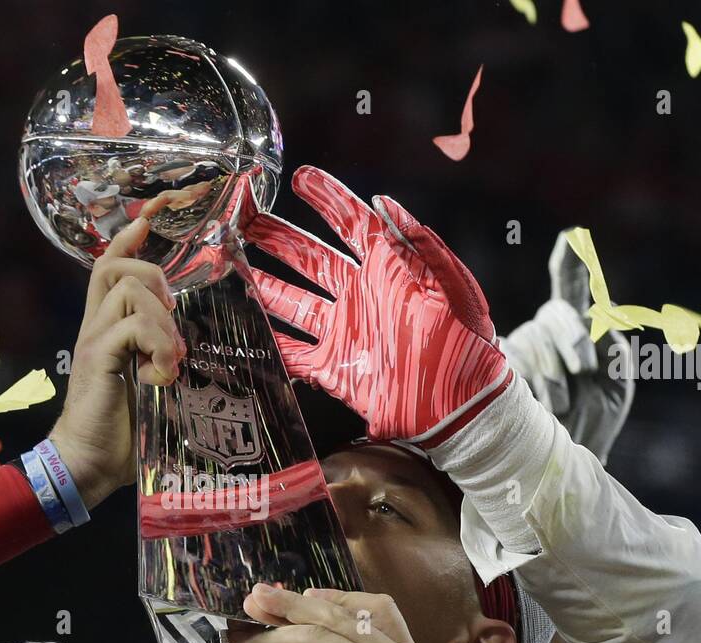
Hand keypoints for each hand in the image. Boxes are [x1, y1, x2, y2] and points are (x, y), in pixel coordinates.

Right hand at [50, 214, 183, 509]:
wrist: (87, 463)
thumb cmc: (122, 431)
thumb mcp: (150, 381)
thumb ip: (161, 354)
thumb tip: (190, 344)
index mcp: (105, 327)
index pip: (111, 263)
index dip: (133, 233)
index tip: (155, 209)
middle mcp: (94, 325)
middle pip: (116, 265)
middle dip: (154, 279)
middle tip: (170, 326)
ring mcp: (93, 339)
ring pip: (129, 290)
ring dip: (161, 322)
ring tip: (168, 361)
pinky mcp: (97, 356)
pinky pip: (131, 325)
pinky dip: (156, 346)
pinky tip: (161, 375)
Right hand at [245, 166, 509, 443]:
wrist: (460, 405)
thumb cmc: (466, 345)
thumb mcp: (453, 286)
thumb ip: (422, 245)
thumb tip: (383, 202)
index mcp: (390, 272)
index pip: (352, 225)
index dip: (327, 200)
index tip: (301, 178)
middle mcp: (362, 297)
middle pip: (312, 259)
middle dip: (278, 238)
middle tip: (248, 219)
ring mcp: (345, 333)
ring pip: (294, 301)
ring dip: (264, 284)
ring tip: (234, 265)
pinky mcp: (334, 370)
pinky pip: (293, 353)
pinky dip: (269, 342)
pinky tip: (246, 327)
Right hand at [500, 232, 632, 463]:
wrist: (566, 461)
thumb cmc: (593, 421)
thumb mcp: (615, 384)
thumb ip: (614, 348)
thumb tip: (598, 318)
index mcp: (577, 330)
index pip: (573, 289)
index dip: (571, 263)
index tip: (571, 239)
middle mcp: (544, 332)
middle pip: (555, 314)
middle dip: (572, 339)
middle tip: (585, 369)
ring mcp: (518, 349)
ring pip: (534, 339)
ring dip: (554, 373)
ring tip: (562, 405)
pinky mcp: (495, 370)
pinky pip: (511, 360)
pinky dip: (532, 381)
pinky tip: (542, 404)